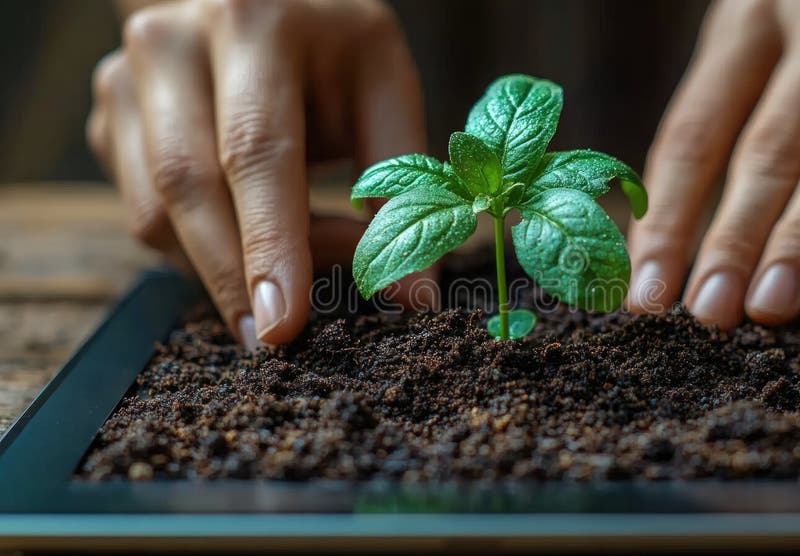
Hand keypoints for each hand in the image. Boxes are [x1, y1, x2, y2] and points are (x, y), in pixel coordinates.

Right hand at [88, 0, 426, 346]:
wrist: (256, 3)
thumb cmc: (333, 52)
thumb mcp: (383, 91)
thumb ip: (401, 188)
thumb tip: (412, 298)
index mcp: (255, 22)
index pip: (256, 150)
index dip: (269, 244)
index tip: (283, 324)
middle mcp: (172, 42)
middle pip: (188, 186)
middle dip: (232, 276)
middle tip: (275, 340)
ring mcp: (126, 80)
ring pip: (155, 213)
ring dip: (224, 262)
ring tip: (289, 261)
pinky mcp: (107, 120)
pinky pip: (143, 215)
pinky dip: (200, 247)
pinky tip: (248, 231)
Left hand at [628, 0, 799, 327]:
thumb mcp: (756, 39)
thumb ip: (719, 121)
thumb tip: (662, 241)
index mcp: (753, 16)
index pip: (696, 132)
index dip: (668, 219)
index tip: (646, 290)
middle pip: (769, 148)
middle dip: (733, 241)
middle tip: (707, 313)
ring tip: (766, 310)